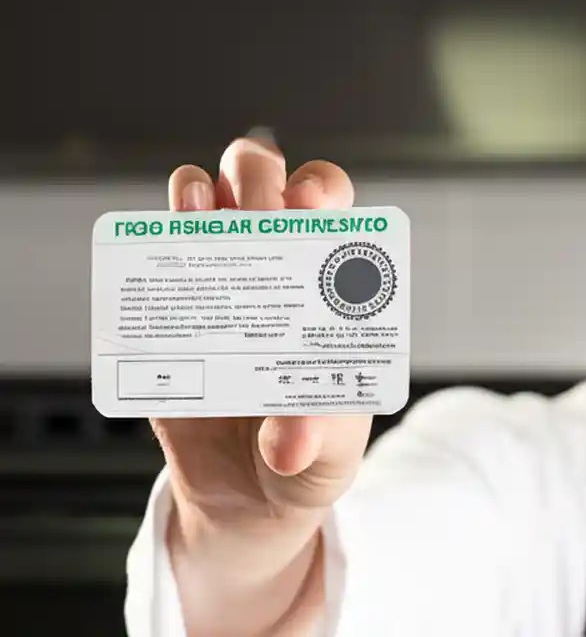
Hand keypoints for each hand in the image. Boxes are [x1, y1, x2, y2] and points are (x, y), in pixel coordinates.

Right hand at [153, 136, 372, 524]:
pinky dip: (155, 235)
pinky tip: (161, 241)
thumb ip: (315, 440)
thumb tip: (288, 440)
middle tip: (255, 212)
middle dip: (260, 179)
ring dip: (204, 188)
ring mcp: (224, 285)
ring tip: (201, 210)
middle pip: (272, 188)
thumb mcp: (329, 454)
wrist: (247, 498)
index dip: (325, 193)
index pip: (338, 217)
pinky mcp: (174, 313)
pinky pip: (159, 255)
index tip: (309, 206)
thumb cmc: (309, 458)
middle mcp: (280, 274)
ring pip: (213, 200)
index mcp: (334, 294)